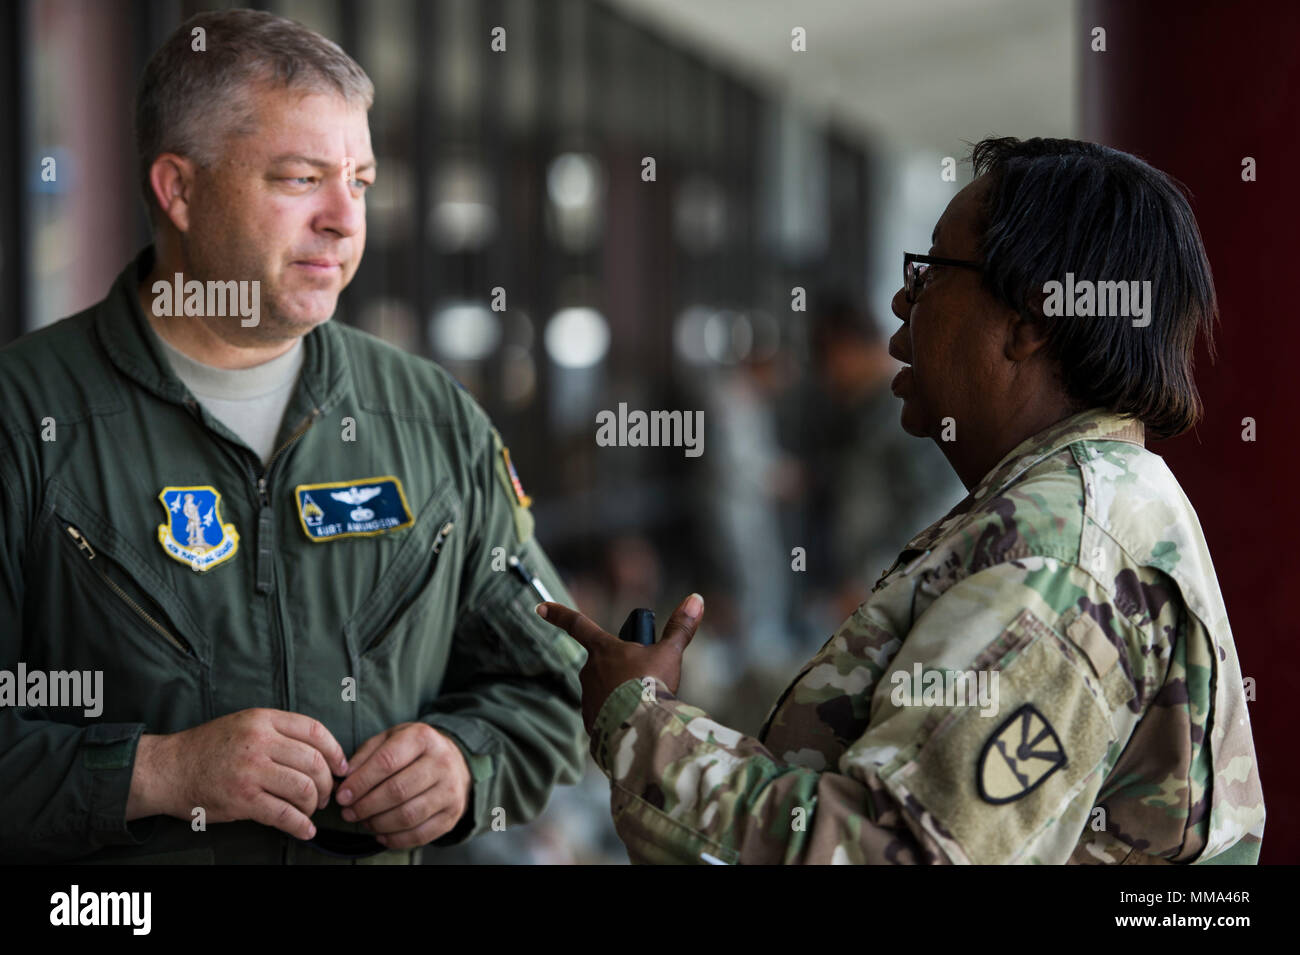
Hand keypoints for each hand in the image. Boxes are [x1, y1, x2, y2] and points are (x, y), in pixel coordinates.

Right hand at [138, 708, 347, 839]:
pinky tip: (304, 829)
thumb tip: (320, 754)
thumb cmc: (208, 748)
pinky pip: (284, 815)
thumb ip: (278, 733)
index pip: (315, 731)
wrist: (168, 769)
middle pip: (314, 762)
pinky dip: (300, 825)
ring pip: (304, 789)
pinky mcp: (242, 800)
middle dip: (327, 783)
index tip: (341, 767)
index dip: (335, 751)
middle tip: (325, 795)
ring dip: (314, 804)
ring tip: (310, 810)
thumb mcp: (245, 724)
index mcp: (263, 720)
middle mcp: (260, 742)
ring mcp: (251, 771)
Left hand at [335, 722, 470, 848]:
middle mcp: (442, 762)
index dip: (361, 782)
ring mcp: (450, 790)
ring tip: (364, 822)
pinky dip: (395, 839)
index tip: (342, 796)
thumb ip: (366, 755)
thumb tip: (346, 779)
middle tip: (348, 813)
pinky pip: (420, 835)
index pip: (387, 761)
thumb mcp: (391, 739)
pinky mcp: (452, 814)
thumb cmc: (414, 751)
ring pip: (408, 816)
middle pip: (397, 791)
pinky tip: (381, 834)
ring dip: (378, 824)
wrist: (455, 762)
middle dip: (366, 806)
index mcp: (423, 738)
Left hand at [535, 593, 703, 733]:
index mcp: (603, 649)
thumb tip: (696, 599)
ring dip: (621, 694)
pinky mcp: (591, 723)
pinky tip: (634, 722)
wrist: (643, 729)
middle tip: (647, 680)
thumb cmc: (653, 685)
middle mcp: (589, 671)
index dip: (558, 614)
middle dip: (621, 670)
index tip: (539, 608)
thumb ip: (680, 628)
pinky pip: (605, 715)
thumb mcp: (670, 653)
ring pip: (605, 690)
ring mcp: (588, 697)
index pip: (577, 624)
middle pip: (603, 663)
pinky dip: (619, 717)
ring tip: (645, 704)